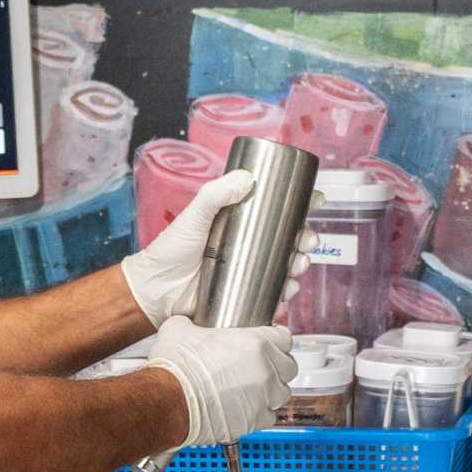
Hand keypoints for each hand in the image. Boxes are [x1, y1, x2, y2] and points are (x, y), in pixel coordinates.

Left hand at [120, 171, 314, 327]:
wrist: (155, 291)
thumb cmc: (170, 250)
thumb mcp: (193, 216)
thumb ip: (215, 195)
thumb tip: (247, 178)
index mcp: (239, 221)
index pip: (276, 209)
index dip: (299, 205)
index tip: (315, 200)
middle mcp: (248, 244)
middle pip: (289, 238)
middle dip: (306, 238)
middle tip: (308, 241)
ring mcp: (248, 269)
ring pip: (286, 264)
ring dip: (301, 263)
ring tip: (299, 265)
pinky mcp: (246, 293)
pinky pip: (274, 291)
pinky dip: (286, 290)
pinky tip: (289, 288)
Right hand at [146, 317, 294, 447]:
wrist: (168, 401)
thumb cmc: (176, 367)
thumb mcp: (180, 329)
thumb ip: (193, 322)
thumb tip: (187, 323)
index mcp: (256, 342)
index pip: (285, 338)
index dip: (276, 340)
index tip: (269, 343)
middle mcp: (266, 370)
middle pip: (289, 366)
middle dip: (278, 366)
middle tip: (261, 366)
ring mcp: (263, 397)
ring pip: (282, 392)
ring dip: (272, 390)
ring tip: (256, 389)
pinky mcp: (254, 420)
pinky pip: (270, 416)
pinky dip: (262, 413)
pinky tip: (248, 408)